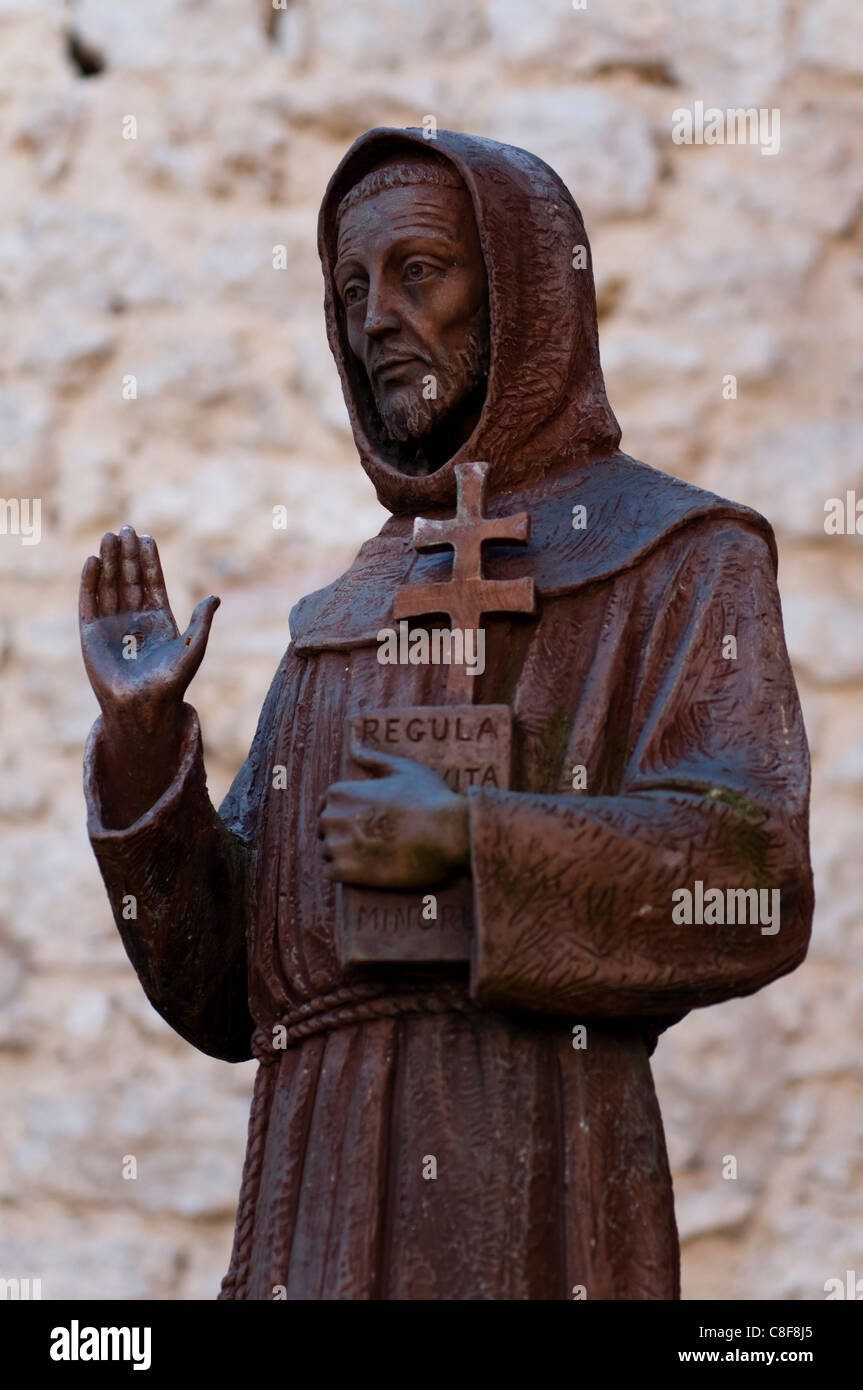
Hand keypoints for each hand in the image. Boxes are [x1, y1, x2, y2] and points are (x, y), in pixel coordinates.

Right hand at [79, 526, 218, 825]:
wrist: (143, 706)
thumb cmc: (171, 682)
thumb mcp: (193, 647)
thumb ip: (203, 622)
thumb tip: (217, 597)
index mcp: (158, 619)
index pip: (152, 582)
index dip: (149, 561)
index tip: (147, 539)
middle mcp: (134, 618)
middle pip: (129, 578)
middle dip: (127, 554)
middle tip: (125, 529)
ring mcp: (112, 624)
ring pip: (109, 585)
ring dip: (108, 561)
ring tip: (108, 537)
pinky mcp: (91, 633)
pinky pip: (90, 601)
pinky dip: (90, 581)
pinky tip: (92, 561)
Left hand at [319, 743, 469, 889]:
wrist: (447, 834)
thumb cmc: (428, 798)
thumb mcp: (403, 769)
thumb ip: (374, 760)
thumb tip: (354, 748)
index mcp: (340, 792)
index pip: (325, 807)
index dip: (347, 814)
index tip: (367, 821)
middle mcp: (331, 817)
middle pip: (325, 830)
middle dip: (344, 835)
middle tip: (375, 839)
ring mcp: (336, 845)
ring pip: (328, 853)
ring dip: (346, 855)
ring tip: (375, 854)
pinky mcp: (345, 872)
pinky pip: (332, 873)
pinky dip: (347, 874)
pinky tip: (369, 869)